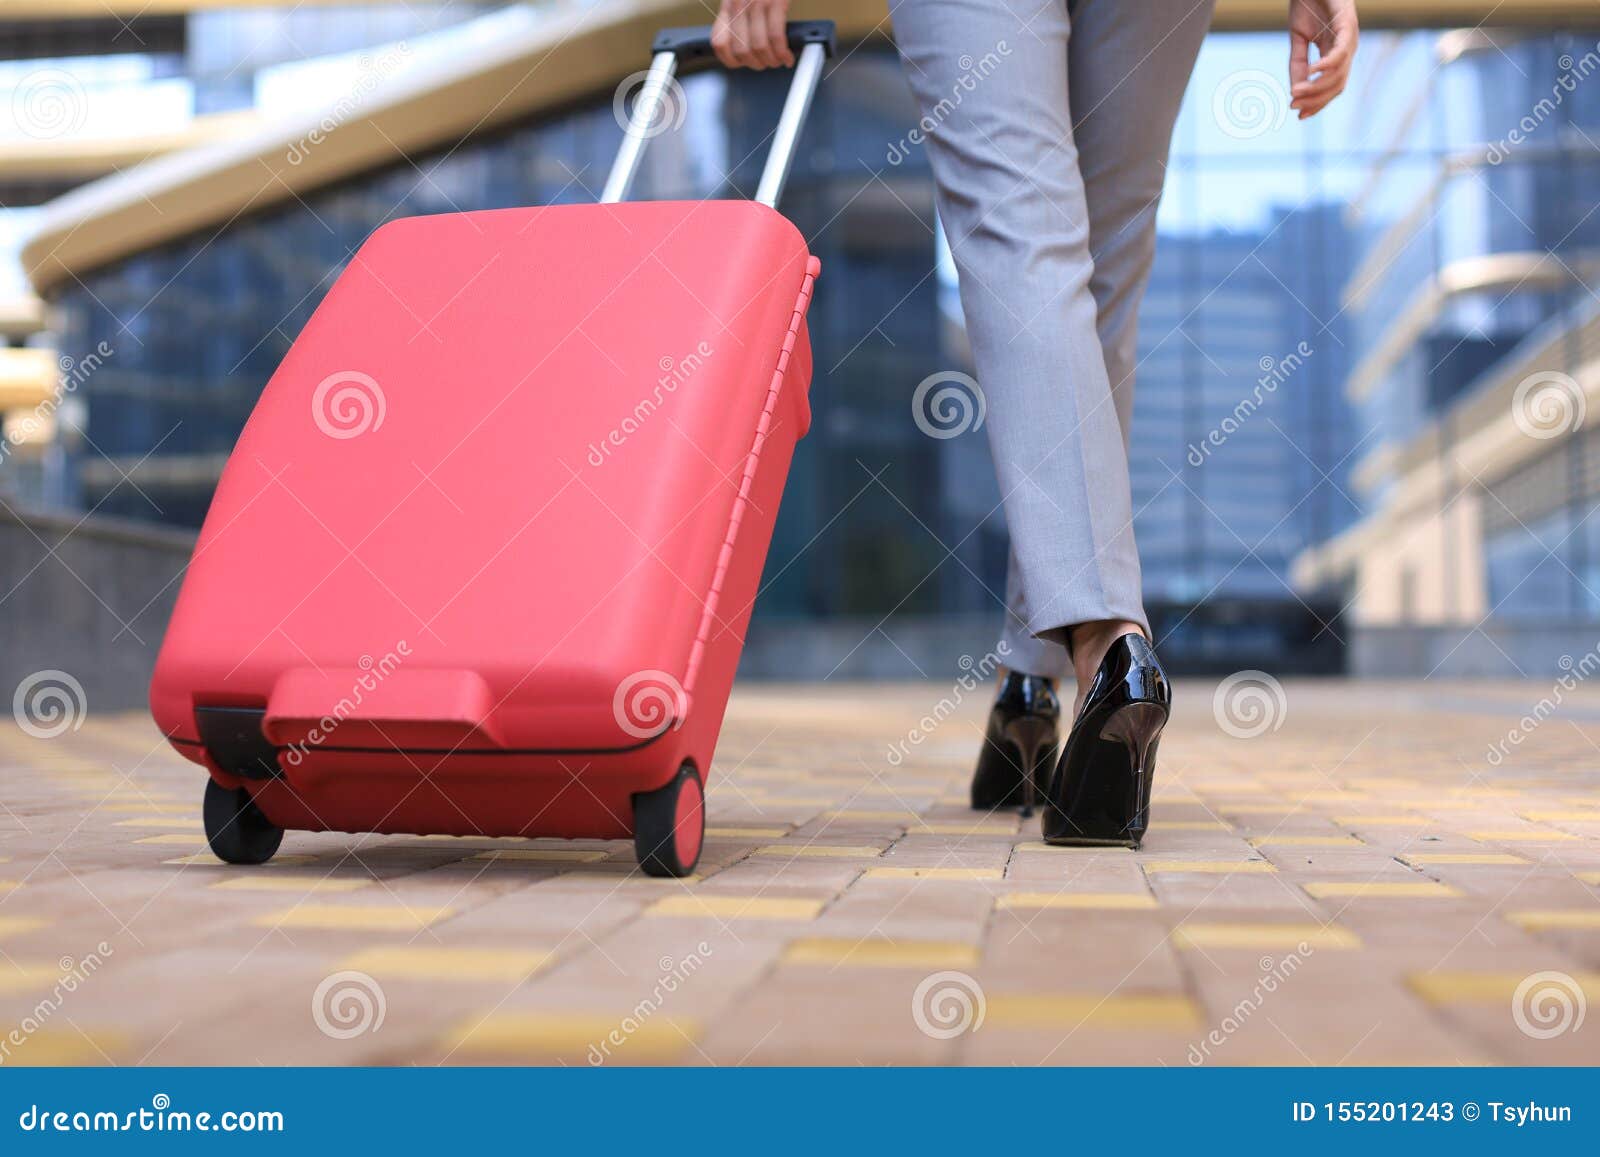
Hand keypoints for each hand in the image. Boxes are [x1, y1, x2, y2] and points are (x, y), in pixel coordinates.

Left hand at [712, 0, 793, 69]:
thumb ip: (738, 18)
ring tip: (779, 59)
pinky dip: (783, 51)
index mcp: (728, 4)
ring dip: (772, 60)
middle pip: (741, 50)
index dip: (731, 61)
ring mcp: (755, 2)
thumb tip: (742, 44)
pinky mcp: (774, 1)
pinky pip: (776, 36)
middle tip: (767, 62)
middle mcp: (738, 4)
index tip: (743, 63)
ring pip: (759, 46)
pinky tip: (787, 55)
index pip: (719, 43)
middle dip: (757, 64)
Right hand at [1288, 0, 1357, 118]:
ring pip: (1338, 72)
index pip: (1331, 86)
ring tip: (1296, 93)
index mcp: (1336, 54)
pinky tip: (1313, 72)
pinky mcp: (1347, 24)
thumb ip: (1299, 63)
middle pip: (1336, 84)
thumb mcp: (1298, 39)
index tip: (1298, 114)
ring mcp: (1349, 37)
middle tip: (1294, 107)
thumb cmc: (1307, 4)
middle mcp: (1347, 48)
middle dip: (1316, 99)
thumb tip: (1296, 90)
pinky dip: (1327, 65)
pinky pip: (1339, 51)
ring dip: (1317, 86)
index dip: (1317, 103)